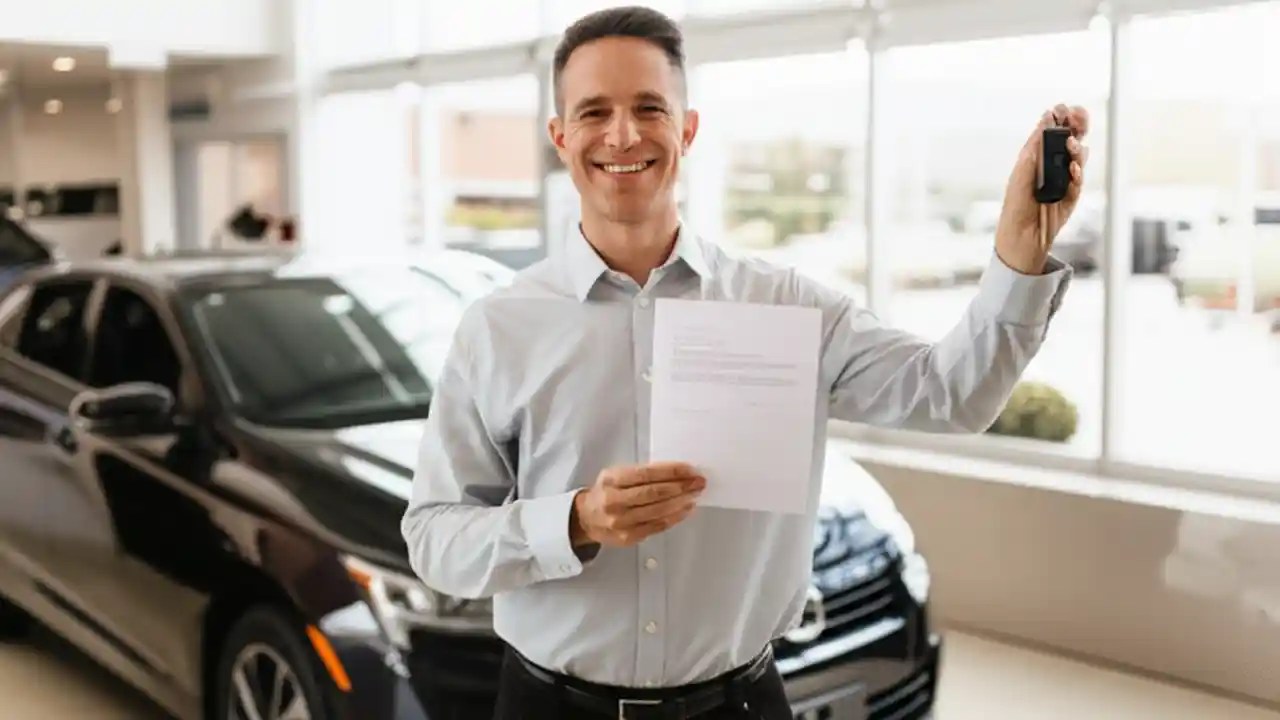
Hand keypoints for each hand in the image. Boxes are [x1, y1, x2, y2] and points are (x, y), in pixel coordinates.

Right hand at [569, 462, 705, 548]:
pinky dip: (675, 517)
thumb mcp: (615, 475)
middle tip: (699, 482)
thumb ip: (640, 474)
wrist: (586, 519)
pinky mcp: (629, 537)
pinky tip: (686, 509)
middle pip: (655, 493)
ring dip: (681, 502)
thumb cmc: (606, 492)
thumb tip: (675, 473)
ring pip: (658, 511)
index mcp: (612, 480)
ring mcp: (622, 522)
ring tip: (696, 494)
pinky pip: (657, 526)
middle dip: (681, 486)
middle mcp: (615, 501)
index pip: (647, 474)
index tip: (690, 469)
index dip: (671, 471)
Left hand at [995, 104, 1090, 274]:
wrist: (1023, 237)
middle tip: (1078, 116)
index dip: (1055, 120)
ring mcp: (1064, 179)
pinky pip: (1079, 179)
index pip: (1047, 134)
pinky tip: (1074, 168)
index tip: (1060, 108)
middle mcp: (1050, 166)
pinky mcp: (1072, 195)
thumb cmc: (1015, 208)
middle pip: (1068, 139)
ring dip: (1077, 148)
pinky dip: (1078, 171)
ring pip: (1077, 156)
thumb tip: (1040, 132)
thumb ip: (1031, 157)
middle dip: (1075, 126)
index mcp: (1034, 158)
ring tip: (1072, 144)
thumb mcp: (1018, 179)